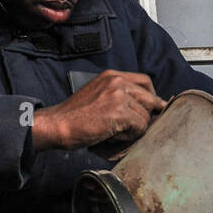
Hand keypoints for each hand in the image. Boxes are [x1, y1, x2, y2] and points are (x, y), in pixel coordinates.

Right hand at [29, 70, 166, 150]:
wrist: (58, 125)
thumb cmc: (75, 116)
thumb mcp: (98, 94)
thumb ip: (119, 95)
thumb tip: (145, 107)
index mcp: (112, 76)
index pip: (145, 81)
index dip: (152, 96)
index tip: (153, 108)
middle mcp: (117, 82)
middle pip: (150, 98)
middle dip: (147, 114)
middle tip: (136, 127)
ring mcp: (119, 96)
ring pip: (146, 116)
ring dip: (135, 128)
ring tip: (116, 133)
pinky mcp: (120, 112)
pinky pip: (140, 126)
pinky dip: (130, 136)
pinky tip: (114, 136)